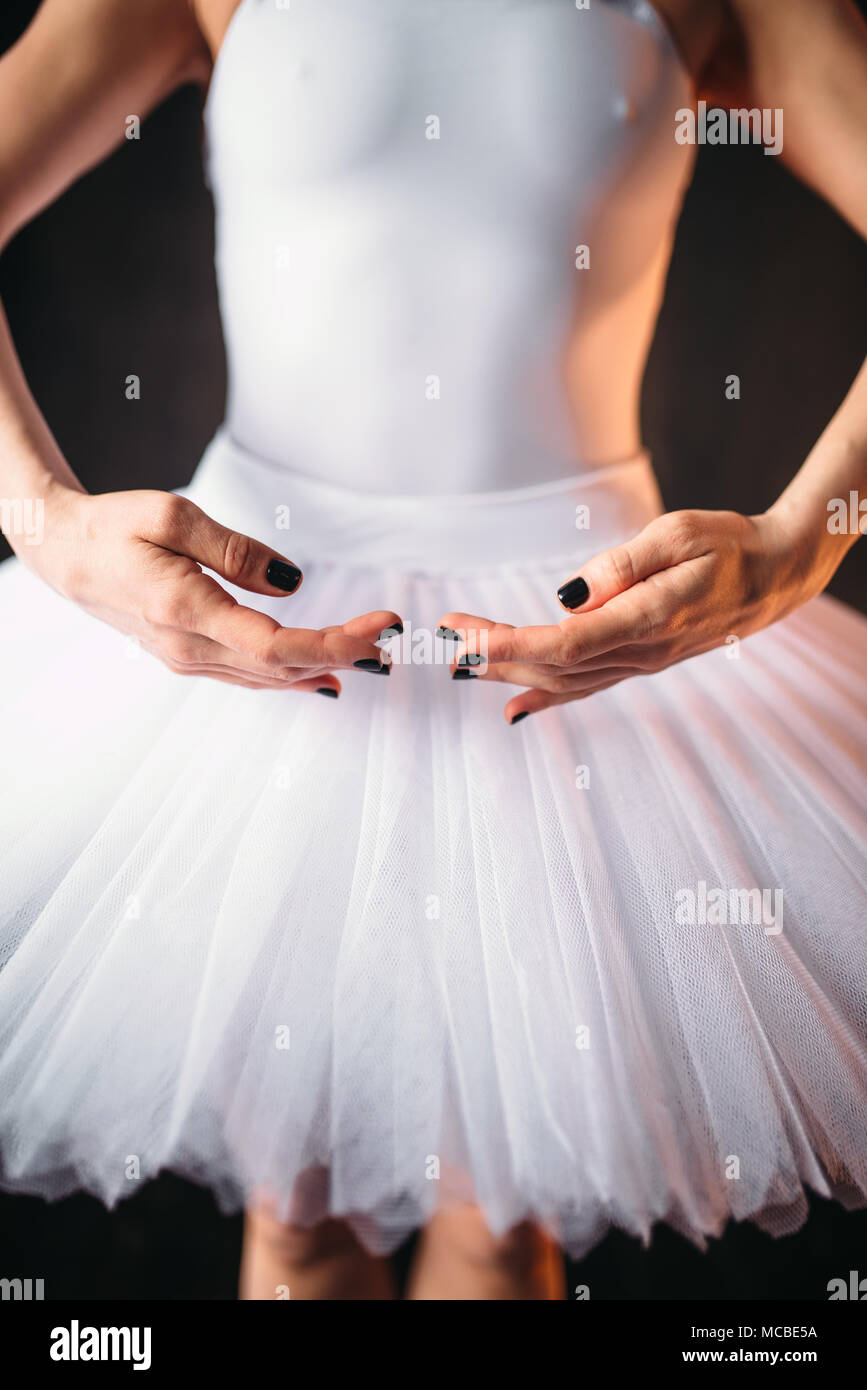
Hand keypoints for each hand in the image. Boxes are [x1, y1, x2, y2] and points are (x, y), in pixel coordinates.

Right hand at [20, 485, 399, 693]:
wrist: (63, 554)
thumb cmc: (114, 526)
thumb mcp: (172, 515)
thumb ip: (235, 550)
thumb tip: (294, 583)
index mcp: (187, 613)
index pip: (278, 647)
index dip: (338, 641)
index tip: (383, 624)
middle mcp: (190, 649)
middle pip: (283, 667)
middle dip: (345, 653)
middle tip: (392, 635)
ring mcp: (189, 660)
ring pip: (269, 678)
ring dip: (324, 667)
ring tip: (373, 654)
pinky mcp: (189, 658)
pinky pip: (251, 676)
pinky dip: (293, 675)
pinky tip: (324, 677)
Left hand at [438, 508, 819, 722]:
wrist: (777, 577)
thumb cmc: (728, 545)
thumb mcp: (679, 534)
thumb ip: (622, 566)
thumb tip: (567, 595)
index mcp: (648, 618)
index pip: (567, 643)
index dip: (514, 645)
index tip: (469, 637)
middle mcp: (640, 652)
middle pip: (554, 665)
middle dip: (494, 653)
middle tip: (445, 633)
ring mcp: (640, 664)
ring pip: (563, 680)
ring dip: (508, 671)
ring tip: (458, 659)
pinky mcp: (639, 663)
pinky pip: (584, 689)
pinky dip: (545, 699)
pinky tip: (512, 708)